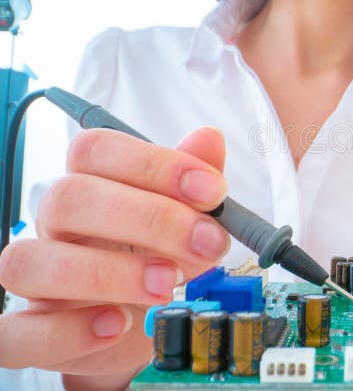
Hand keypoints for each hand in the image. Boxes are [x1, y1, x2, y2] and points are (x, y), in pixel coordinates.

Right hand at [0, 127, 230, 386]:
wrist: (143, 327)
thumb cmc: (160, 261)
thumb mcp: (190, 223)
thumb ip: (197, 185)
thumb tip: (209, 138)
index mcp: (92, 185)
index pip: (96, 150)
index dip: (155, 164)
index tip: (213, 190)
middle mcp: (55, 225)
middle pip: (69, 198)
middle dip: (147, 218)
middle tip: (206, 243)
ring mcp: (35, 280)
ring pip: (31, 262)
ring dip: (106, 274)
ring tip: (167, 285)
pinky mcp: (25, 333)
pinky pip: (16, 334)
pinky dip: (66, 332)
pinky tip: (117, 326)